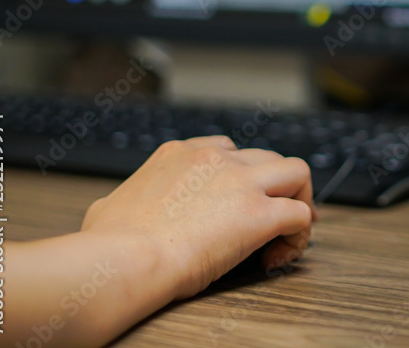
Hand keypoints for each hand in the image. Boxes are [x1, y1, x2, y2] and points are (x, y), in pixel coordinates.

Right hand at [80, 136, 317, 299]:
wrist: (124, 259)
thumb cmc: (109, 242)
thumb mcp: (108, 206)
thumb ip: (121, 201)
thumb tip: (112, 211)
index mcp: (179, 155)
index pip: (227, 150)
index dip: (238, 177)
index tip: (236, 203)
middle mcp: (215, 160)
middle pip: (268, 158)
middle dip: (274, 188)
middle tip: (270, 218)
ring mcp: (241, 183)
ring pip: (298, 172)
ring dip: (299, 200)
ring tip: (287, 233)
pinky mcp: (259, 214)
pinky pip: (301, 215)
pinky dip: (299, 235)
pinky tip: (279, 256)